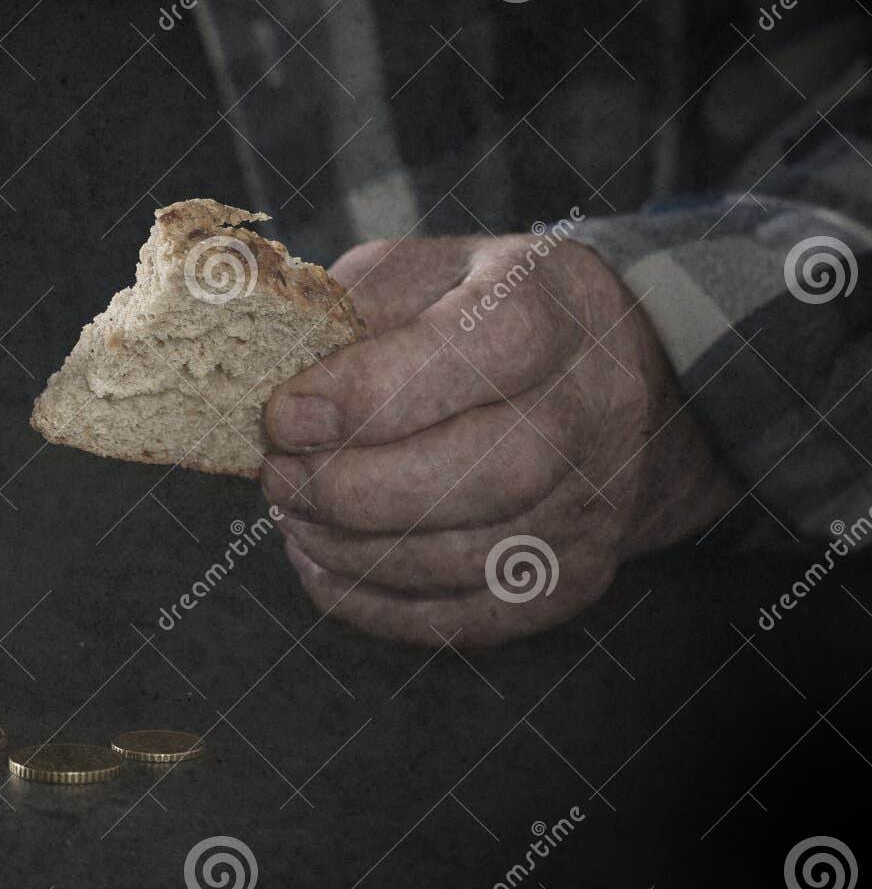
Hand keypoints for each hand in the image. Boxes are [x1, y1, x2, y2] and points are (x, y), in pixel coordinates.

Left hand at [260, 234, 737, 644]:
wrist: (611, 387)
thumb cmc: (488, 319)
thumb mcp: (430, 272)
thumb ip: (360, 302)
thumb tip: (279, 368)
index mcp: (552, 312)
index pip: (473, 354)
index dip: (366, 393)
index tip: (283, 415)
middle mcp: (589, 411)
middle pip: (480, 473)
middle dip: (352, 488)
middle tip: (277, 477)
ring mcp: (590, 505)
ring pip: (464, 554)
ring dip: (352, 548)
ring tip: (291, 515)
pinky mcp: (569, 578)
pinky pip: (463, 617)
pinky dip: (374, 601)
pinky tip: (320, 561)